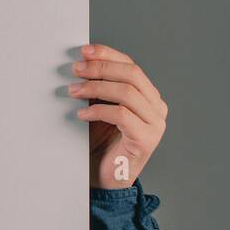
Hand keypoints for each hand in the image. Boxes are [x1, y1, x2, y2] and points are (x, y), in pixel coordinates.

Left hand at [70, 43, 166, 189]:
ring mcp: (155, 123)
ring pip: (127, 92)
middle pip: (131, 74)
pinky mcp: (146, 139)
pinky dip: (99, 110)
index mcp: (147, 96)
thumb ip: (97, 89)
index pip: (131, 65)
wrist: (103, 178)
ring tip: (73, 91)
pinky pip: (123, 115)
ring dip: (96, 87)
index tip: (84, 51)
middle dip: (100, 68)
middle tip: (75, 70)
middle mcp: (156, 107)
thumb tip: (79, 64)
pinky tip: (82, 113)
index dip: (108, 54)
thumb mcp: (97, 108)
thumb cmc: (99, 144)